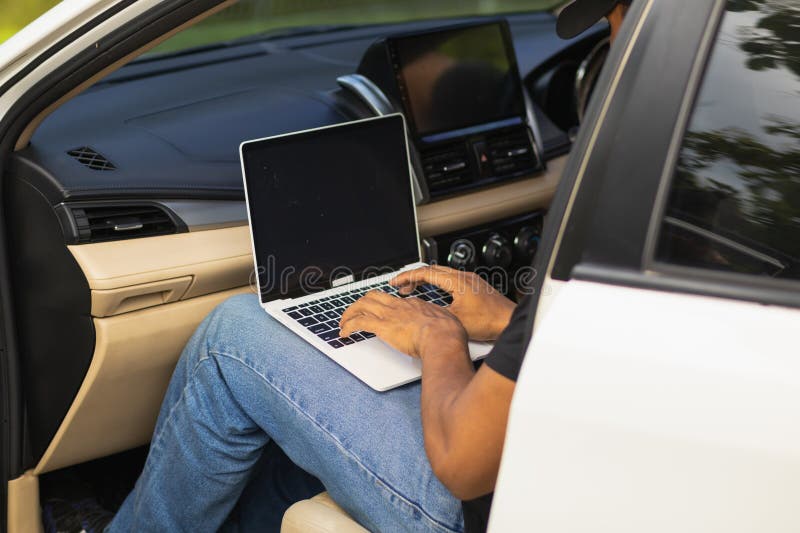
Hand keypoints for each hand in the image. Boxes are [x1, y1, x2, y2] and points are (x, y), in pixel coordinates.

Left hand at [339, 290, 467, 358]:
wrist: (443, 337)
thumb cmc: (448, 334)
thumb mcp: (446, 324)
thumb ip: (440, 324)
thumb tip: (442, 329)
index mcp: (414, 304)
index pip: (392, 301)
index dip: (383, 306)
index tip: (379, 312)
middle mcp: (399, 306)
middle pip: (373, 297)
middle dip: (360, 304)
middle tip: (353, 312)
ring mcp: (390, 315)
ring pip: (362, 305)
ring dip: (349, 314)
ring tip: (343, 323)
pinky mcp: (382, 327)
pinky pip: (358, 322)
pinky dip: (348, 326)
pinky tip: (344, 333)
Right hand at [390, 266, 514, 340]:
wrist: (508, 321)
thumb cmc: (489, 321)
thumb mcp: (454, 319)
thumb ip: (434, 311)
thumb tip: (419, 311)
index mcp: (456, 281)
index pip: (425, 273)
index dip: (407, 277)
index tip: (395, 282)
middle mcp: (464, 277)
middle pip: (432, 270)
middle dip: (413, 277)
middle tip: (401, 286)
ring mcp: (470, 280)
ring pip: (442, 274)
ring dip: (426, 280)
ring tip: (414, 289)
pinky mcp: (475, 287)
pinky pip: (451, 279)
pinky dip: (438, 284)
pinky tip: (436, 294)